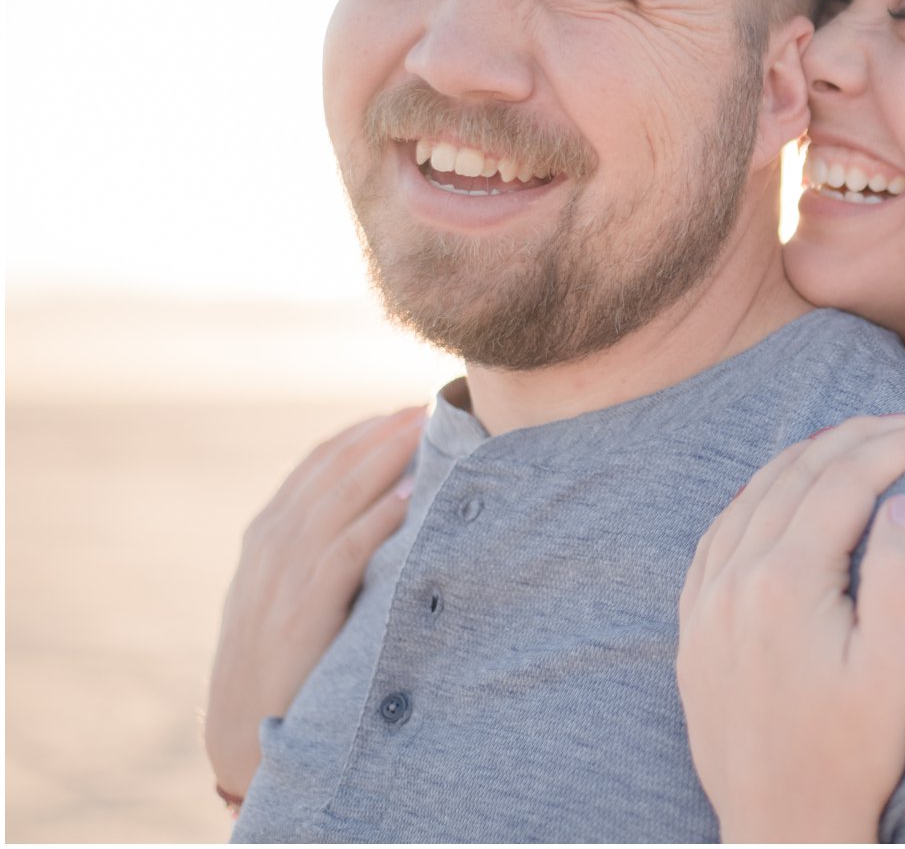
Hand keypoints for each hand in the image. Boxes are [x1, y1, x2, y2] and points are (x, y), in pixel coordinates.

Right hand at [204, 405, 426, 802]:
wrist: (244, 733)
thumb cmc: (281, 663)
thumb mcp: (289, 593)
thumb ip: (320, 550)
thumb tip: (379, 508)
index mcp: (266, 536)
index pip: (317, 465)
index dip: (361, 434)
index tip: (404, 411)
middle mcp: (271, 547)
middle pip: (332, 472)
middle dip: (380, 435)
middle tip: (426, 406)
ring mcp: (283, 578)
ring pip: (339, 501)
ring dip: (383, 461)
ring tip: (423, 431)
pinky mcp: (302, 614)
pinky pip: (343, 555)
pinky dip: (375, 522)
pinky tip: (409, 498)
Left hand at [677, 413, 904, 843]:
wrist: (781, 830)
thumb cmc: (848, 757)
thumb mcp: (893, 671)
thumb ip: (899, 577)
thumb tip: (901, 503)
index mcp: (785, 585)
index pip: (843, 484)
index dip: (894, 450)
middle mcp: (734, 583)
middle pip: (794, 476)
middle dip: (852, 439)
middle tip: (903, 424)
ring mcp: (706, 605)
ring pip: (750, 497)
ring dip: (802, 459)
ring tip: (850, 439)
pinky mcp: (693, 630)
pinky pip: (717, 536)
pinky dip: (754, 497)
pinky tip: (778, 492)